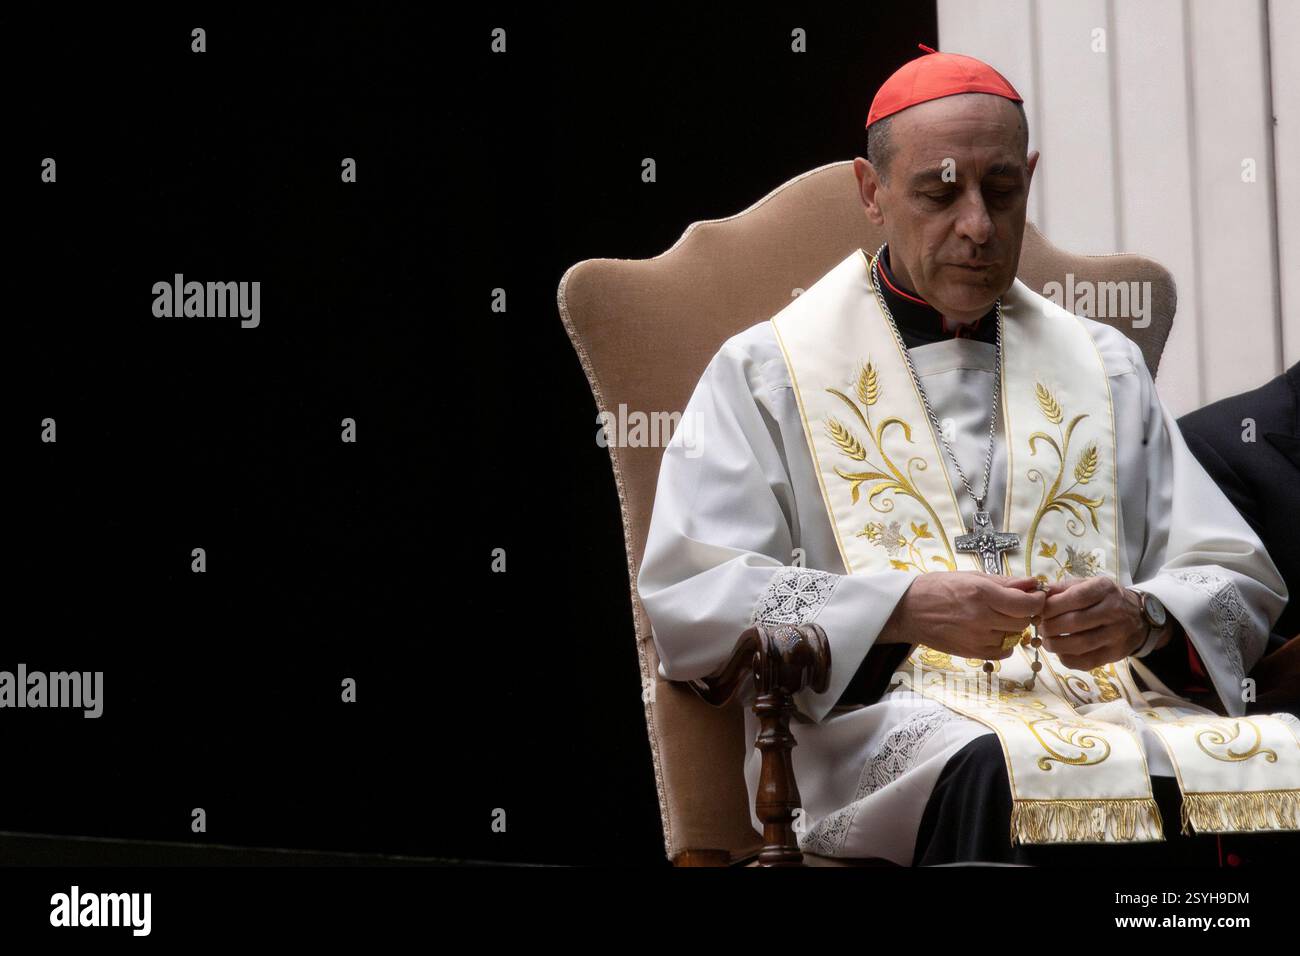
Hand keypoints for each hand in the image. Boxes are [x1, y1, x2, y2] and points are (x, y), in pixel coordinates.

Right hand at [882, 571, 1046, 660]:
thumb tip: (1033, 583)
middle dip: (1024, 613)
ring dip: (1012, 627)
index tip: (1035, 596)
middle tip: (1014, 605)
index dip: (1037, 600)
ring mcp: (977, 638)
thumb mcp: (971, 577)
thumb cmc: (938, 588)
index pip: (1026, 604)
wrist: (909, 610)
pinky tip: (992, 632)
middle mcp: (982, 617)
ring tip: (997, 617)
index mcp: (982, 593)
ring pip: (1015, 637)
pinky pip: (1004, 652)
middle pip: (1023, 621)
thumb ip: (1005, 582)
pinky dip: (1004, 643)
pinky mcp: (973, 653)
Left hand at [1038, 576, 1147, 668]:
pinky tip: (1060, 651)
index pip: (1075, 598)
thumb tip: (1036, 594)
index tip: (1038, 611)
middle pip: (1074, 622)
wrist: (1139, 617)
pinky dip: (1066, 658)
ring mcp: (1117, 635)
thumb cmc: (1104, 598)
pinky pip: (1086, 662)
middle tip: (1040, 627)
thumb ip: (1061, 588)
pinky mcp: (1115, 654)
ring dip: (1055, 644)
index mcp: (1105, 589)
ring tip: (1046, 640)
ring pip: (1079, 644)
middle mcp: (1114, 611)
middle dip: (1049, 626)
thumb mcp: (1087, 585)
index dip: (1051, 606)